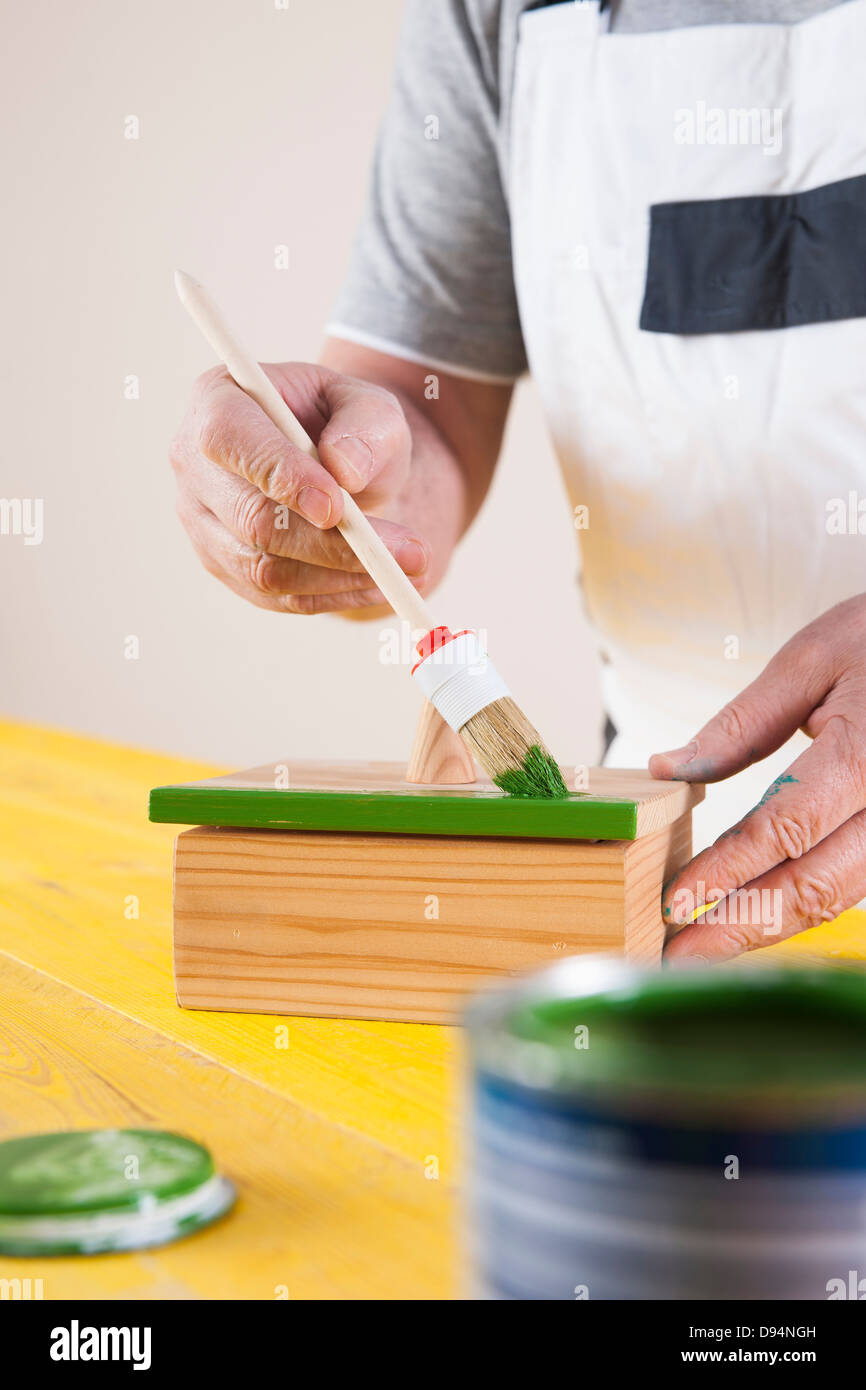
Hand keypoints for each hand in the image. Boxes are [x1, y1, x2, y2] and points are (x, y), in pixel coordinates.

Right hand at [170, 361, 434, 614]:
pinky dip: (332, 596)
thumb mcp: (371, 406)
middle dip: (329, 543)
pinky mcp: (225, 566)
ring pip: (263, 569)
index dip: (279, 475)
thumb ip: (366, 424)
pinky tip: (379, 584)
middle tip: (405, 552)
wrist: (340, 463)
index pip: (229, 440)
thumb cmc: (348, 425)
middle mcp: (193, 464)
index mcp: (218, 400)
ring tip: (406, 568)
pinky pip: (276, 597)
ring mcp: (201, 522)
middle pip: (250, 518)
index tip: (336, 508)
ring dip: (339, 576)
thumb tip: (344, 470)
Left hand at [650, 595, 865, 960]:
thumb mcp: (813, 659)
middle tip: (678, 958)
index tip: (675, 904)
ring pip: (840, 898)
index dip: (727, 872)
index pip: (785, 830)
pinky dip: (805, 908)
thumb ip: (742, 723)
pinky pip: (858, 886)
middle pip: (816, 884)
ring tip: (707, 949)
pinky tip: (758, 920)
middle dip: (742, 925)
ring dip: (771, 927)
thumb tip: (669, 768)